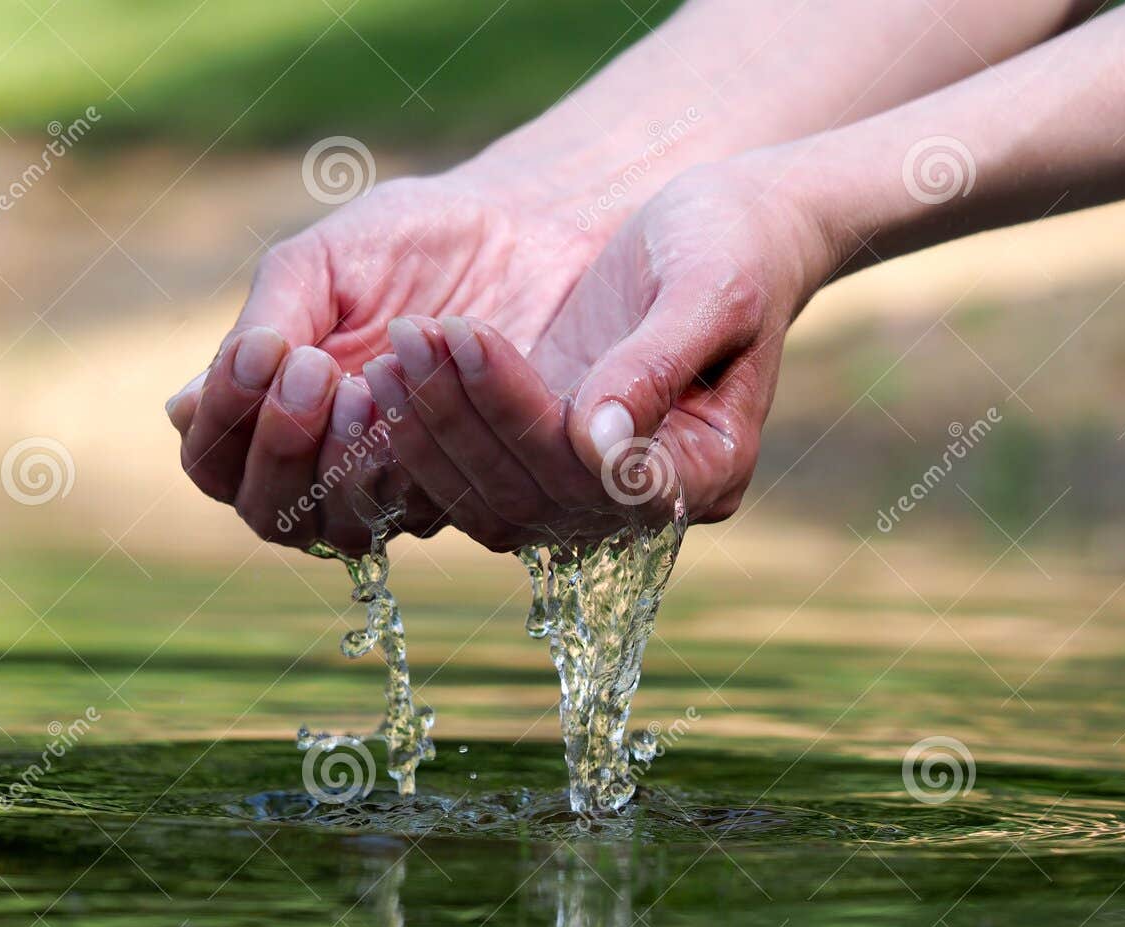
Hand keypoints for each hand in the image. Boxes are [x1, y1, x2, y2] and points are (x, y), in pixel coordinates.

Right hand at [165, 171, 606, 553]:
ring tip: (366, 384)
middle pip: (267, 514)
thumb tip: (179, 410)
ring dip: (340, 464)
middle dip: (279, 448)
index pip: (213, 462)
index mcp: (268, 411)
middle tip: (314, 370)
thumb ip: (262, 329)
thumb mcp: (319, 266)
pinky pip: (420, 509)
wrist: (525, 233)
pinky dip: (410, 459)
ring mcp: (391, 487)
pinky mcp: (462, 492)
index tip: (263, 354)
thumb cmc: (410, 242)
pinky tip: (421, 397)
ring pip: (338, 529)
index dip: (223, 426)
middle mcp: (322, 466)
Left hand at [373, 161, 835, 548]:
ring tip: (395, 347)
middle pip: (534, 492)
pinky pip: (470, 479)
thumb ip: (656, 366)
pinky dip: (425, 433)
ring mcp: (586, 490)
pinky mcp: (541, 462)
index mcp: (707, 471)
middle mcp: (643, 501)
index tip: (476, 336)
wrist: (729, 229)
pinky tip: (389, 372)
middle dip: (463, 412)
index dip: (527, 414)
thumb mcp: (710, 288)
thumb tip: (599, 446)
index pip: (599, 474)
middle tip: (411, 332)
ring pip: (490, 497)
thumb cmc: (736, 245)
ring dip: (432, 426)